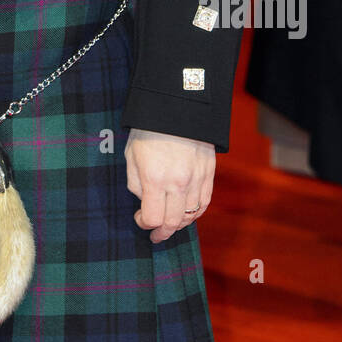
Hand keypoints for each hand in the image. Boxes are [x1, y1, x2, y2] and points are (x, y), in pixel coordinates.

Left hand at [125, 128, 215, 242]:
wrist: (178, 106)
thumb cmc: (149, 129)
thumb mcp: (132, 155)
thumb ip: (136, 183)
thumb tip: (144, 201)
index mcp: (155, 179)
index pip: (152, 218)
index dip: (143, 223)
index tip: (139, 218)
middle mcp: (178, 183)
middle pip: (173, 222)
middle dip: (162, 232)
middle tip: (156, 235)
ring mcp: (196, 179)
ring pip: (191, 216)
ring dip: (179, 224)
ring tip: (170, 224)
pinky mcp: (209, 173)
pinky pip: (205, 203)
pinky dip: (196, 213)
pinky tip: (188, 214)